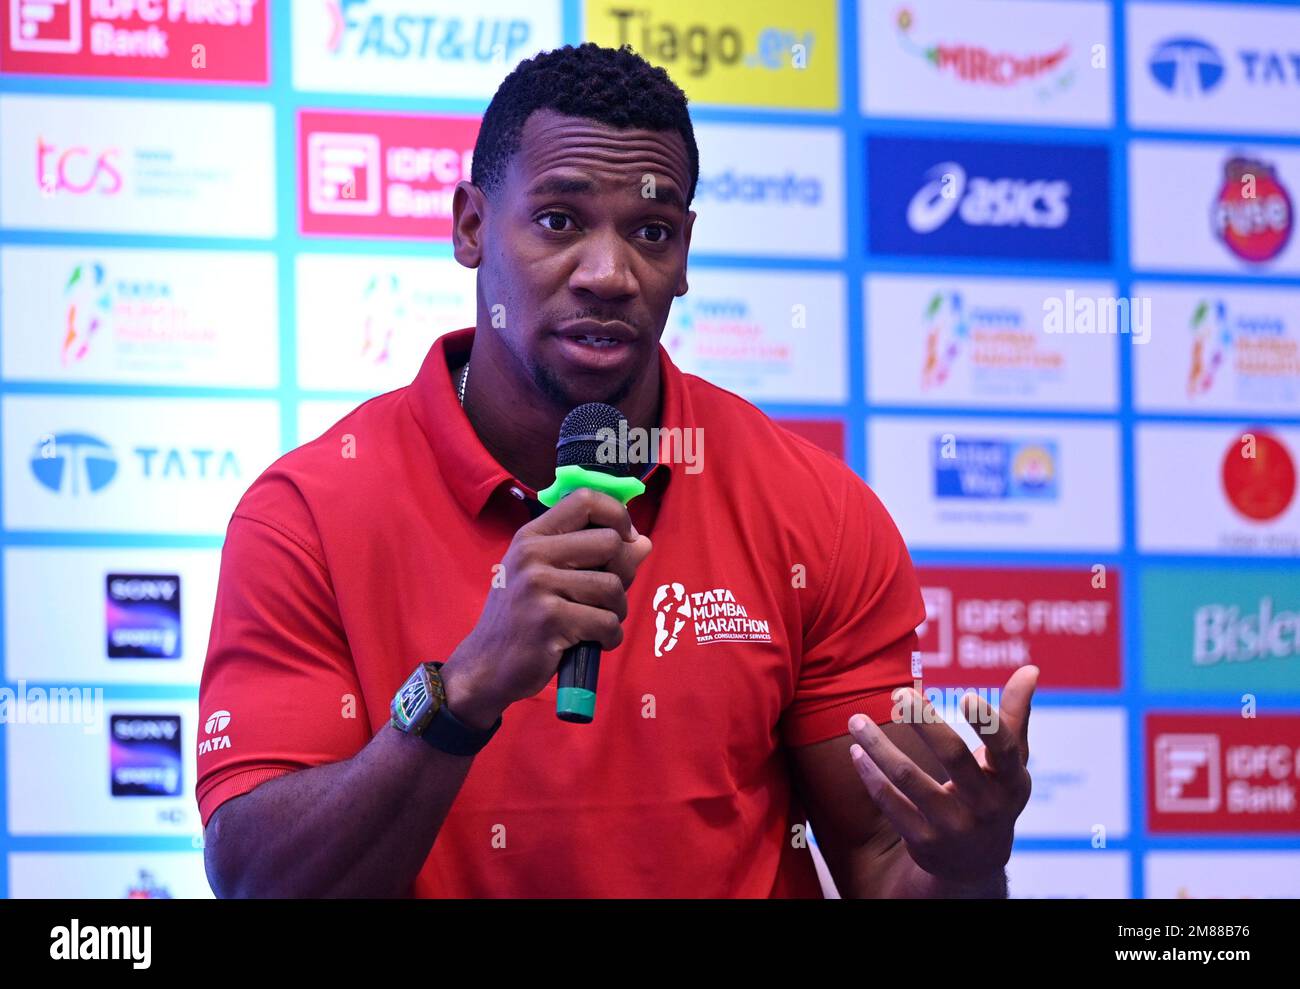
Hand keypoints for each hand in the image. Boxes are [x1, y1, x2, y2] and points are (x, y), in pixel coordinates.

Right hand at [444, 487, 652, 720]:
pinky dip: (610, 637)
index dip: (617, 516)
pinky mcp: (549, 619)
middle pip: (610, 542)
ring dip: (617, 610)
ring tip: (597, 623)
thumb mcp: (548, 576)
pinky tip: (594, 642)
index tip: (624, 540)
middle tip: (609, 597)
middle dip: (624, 573)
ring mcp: (538, 586)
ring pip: (613, 585)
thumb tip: (643, 542)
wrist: (487, 665)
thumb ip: (594, 556)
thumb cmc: (525, 618)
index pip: (585, 500)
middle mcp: (532, 554)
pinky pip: (607, 621)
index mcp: (532, 536)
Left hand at [846, 665, 1037, 884]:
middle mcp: (985, 805)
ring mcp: (952, 825)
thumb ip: (1016, 715)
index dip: (987, 725)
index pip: (1004, 750)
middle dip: (924, 722)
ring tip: (856, 719)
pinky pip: (889, 802)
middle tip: (899, 692)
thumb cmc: (993, 792)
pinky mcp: (922, 841)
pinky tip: (856, 752)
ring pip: (908, 778)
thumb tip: (1030, 668)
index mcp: (1010, 780)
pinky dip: (870, 774)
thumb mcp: (1011, 762)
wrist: (975, 862)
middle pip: (953, 756)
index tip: (967, 696)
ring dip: (878, 746)